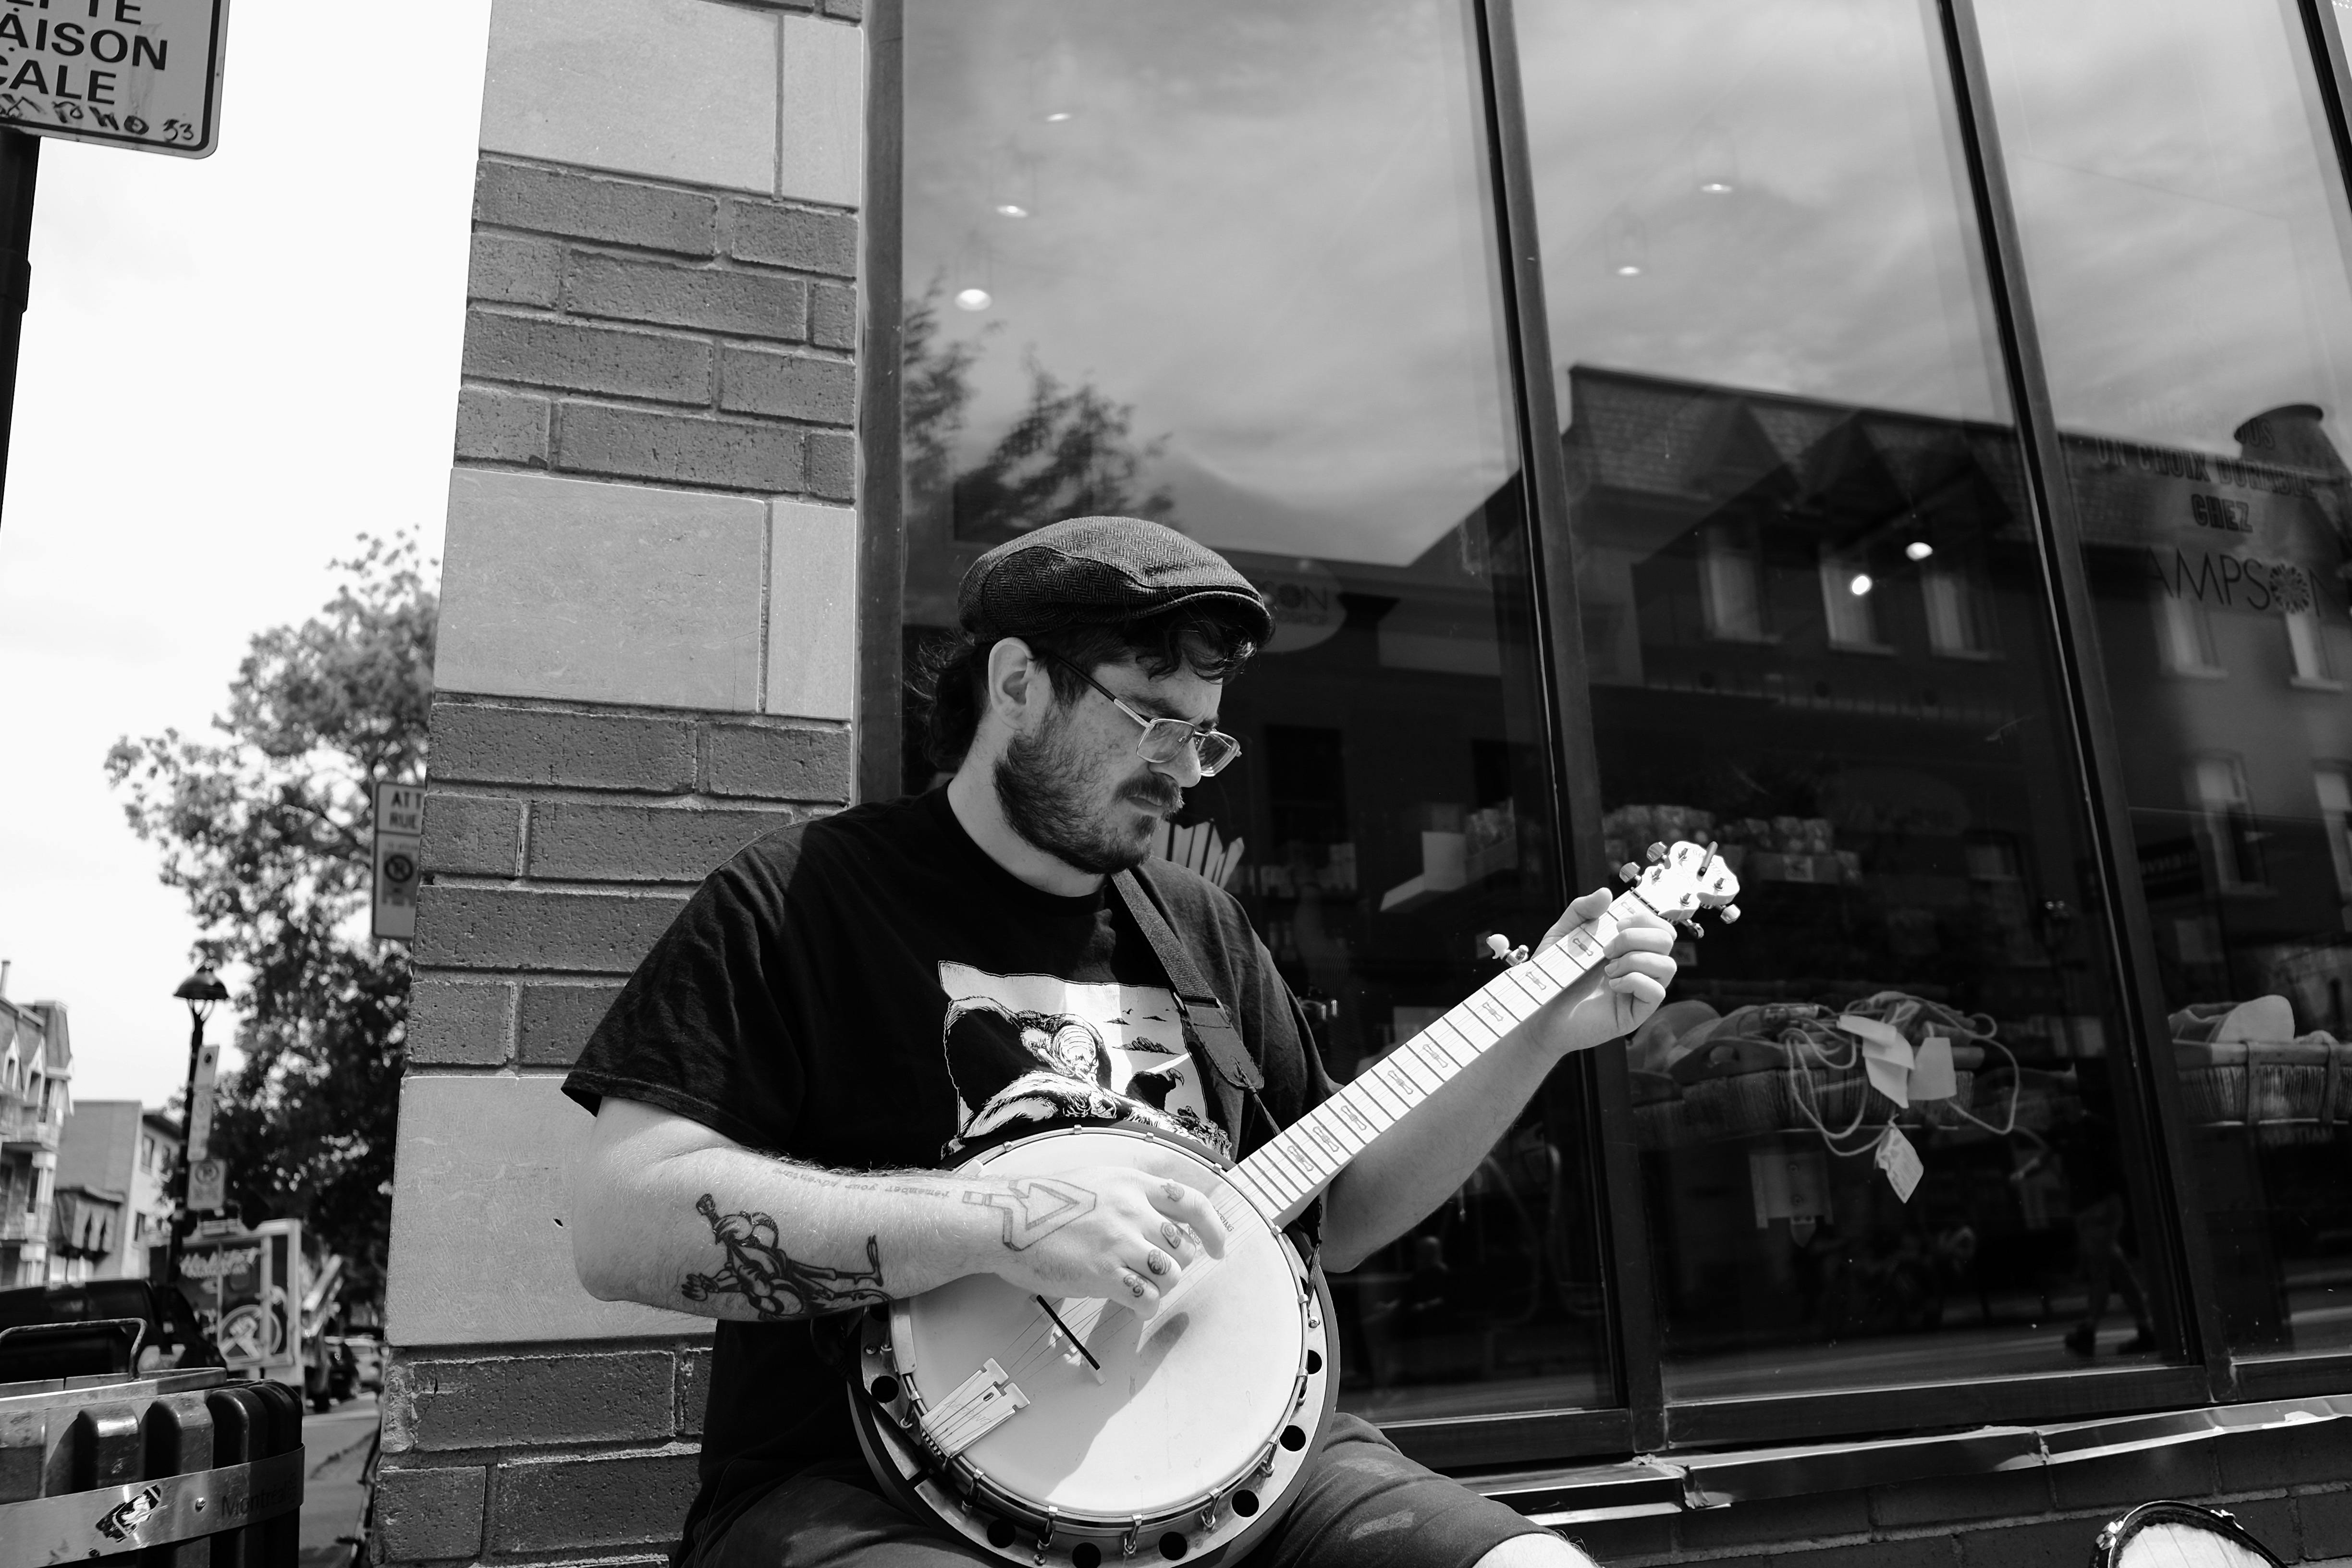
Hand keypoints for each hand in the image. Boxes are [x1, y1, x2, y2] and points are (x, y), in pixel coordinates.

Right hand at [964, 1165, 1228, 1312]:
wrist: (1004, 1219)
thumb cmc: (1042, 1202)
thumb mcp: (1094, 1180)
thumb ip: (1127, 1192)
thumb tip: (1153, 1212)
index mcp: (1131, 1183)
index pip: (1191, 1202)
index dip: (1212, 1228)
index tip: (1217, 1247)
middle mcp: (1131, 1209)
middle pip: (1182, 1245)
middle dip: (1176, 1263)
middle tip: (1156, 1271)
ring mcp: (1119, 1242)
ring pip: (1170, 1273)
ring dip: (1160, 1285)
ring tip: (1138, 1285)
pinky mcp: (1104, 1273)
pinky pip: (1147, 1297)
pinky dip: (1146, 1306)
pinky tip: (1132, 1304)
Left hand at [1525, 886, 1677, 1056]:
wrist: (1540, 1010)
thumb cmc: (1553, 974)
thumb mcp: (1562, 934)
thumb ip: (1582, 910)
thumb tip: (1606, 892)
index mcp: (1628, 947)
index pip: (1660, 926)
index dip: (1645, 918)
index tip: (1616, 924)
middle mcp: (1640, 967)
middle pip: (1668, 940)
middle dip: (1636, 937)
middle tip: (1606, 949)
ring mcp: (1640, 991)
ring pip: (1669, 965)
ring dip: (1636, 960)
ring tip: (1607, 969)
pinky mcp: (1636, 1013)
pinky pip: (1657, 992)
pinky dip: (1634, 981)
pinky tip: (1612, 985)